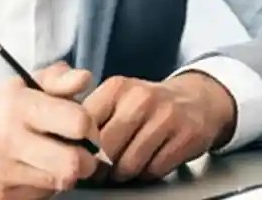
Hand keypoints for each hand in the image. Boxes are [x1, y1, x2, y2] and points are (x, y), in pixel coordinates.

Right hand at [0, 62, 100, 199]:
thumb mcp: (25, 84)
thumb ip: (59, 79)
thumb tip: (85, 78)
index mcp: (18, 106)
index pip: (77, 122)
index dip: (90, 126)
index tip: (84, 127)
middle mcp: (7, 140)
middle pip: (73, 163)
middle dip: (86, 158)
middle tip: (80, 150)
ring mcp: (0, 172)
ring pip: (60, 182)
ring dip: (66, 172)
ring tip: (56, 157)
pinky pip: (41, 196)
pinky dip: (46, 185)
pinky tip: (36, 170)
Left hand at [82, 71, 236, 182]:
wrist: (197, 100)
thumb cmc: (148, 106)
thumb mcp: (118, 99)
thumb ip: (91, 118)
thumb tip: (64, 149)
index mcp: (116, 88)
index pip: (84, 127)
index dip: (80, 149)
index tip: (81, 157)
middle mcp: (141, 98)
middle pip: (105, 150)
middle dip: (102, 167)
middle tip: (103, 169)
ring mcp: (166, 117)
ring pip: (129, 165)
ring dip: (125, 173)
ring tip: (128, 164)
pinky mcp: (185, 136)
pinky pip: (154, 169)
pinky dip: (149, 172)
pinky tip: (151, 160)